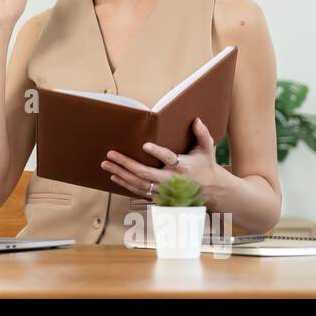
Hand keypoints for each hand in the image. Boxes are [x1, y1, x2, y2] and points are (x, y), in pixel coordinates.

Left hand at [101, 117, 222, 204]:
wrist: (210, 190)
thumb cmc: (205, 166)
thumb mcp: (207, 149)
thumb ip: (202, 134)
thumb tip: (196, 120)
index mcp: (183, 167)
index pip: (169, 159)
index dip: (158, 152)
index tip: (145, 145)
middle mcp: (171, 180)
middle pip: (146, 173)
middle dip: (126, 164)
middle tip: (111, 155)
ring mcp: (164, 190)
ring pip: (139, 184)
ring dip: (121, 174)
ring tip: (106, 164)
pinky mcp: (159, 196)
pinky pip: (139, 191)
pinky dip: (125, 184)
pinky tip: (114, 176)